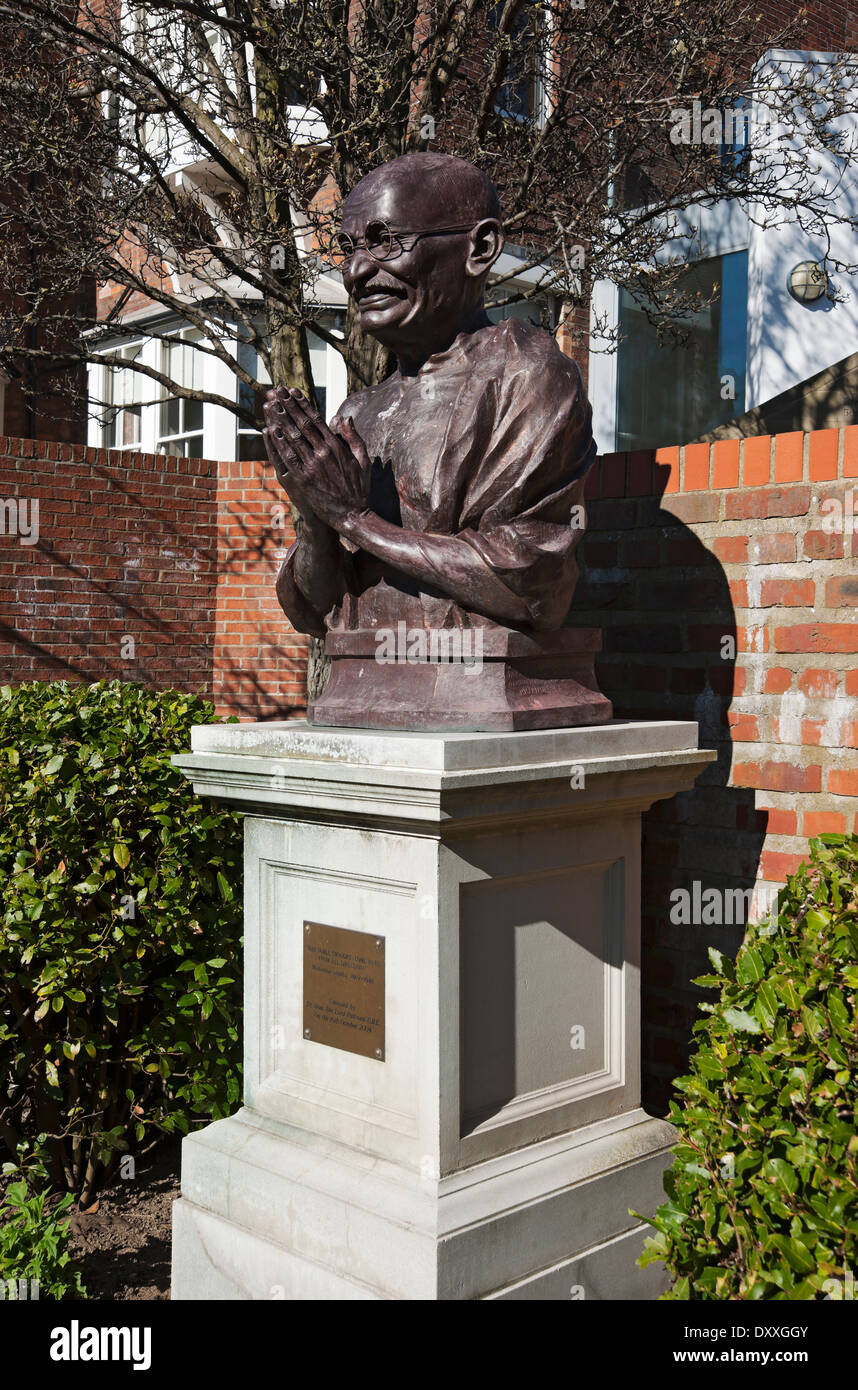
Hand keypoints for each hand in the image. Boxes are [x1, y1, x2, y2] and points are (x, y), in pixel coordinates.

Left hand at [263, 386, 370, 532]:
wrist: (353, 516)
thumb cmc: (359, 490)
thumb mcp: (364, 461)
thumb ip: (353, 438)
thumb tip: (342, 418)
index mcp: (337, 447)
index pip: (317, 419)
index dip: (303, 404)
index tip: (292, 391)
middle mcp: (324, 453)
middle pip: (302, 424)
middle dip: (288, 406)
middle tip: (276, 391)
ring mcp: (313, 466)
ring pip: (293, 437)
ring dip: (280, 419)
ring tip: (270, 404)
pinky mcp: (304, 480)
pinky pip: (289, 458)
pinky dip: (279, 443)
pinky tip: (271, 430)